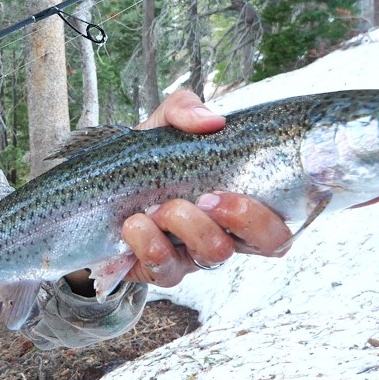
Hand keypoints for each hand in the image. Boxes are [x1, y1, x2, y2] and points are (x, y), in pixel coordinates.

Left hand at [120, 90, 291, 287]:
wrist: (95, 191)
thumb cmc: (144, 162)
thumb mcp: (163, 126)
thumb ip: (185, 109)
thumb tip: (212, 119)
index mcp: (239, 201)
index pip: (283, 218)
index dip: (276, 212)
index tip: (239, 188)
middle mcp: (226, 232)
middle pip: (270, 242)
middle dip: (244, 218)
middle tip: (207, 198)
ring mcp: (196, 255)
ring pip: (216, 253)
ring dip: (188, 226)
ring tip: (158, 208)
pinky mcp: (162, 270)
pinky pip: (167, 269)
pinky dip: (151, 244)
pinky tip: (134, 225)